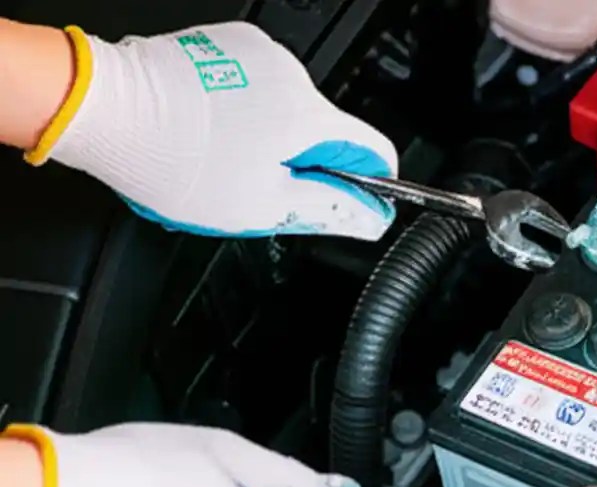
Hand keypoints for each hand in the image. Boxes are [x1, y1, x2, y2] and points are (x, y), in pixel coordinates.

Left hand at [29, 22, 397, 239]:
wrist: (107, 108)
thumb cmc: (173, 157)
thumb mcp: (260, 205)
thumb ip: (328, 209)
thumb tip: (370, 216)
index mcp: (308, 117)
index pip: (375, 152)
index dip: (369, 185)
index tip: (352, 202)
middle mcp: (293, 76)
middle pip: (327, 131)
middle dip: (303, 163)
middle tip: (259, 186)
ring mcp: (260, 55)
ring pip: (290, 110)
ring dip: (270, 136)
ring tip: (224, 155)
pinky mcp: (230, 45)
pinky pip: (258, 86)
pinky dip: (245, 110)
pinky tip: (211, 129)